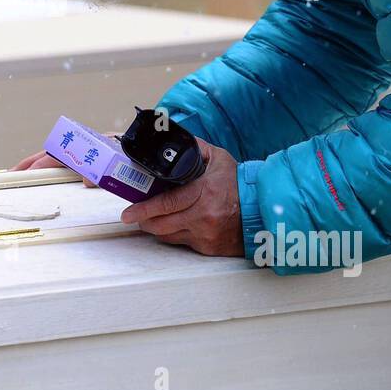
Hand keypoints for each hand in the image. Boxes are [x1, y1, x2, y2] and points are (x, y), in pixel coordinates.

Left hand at [120, 137, 242, 256]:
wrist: (261, 210)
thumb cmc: (238, 184)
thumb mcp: (218, 159)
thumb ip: (195, 148)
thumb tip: (173, 141)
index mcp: (203, 194)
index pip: (166, 204)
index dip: (144, 209)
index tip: (128, 212)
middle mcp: (203, 217)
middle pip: (161, 225)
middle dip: (143, 220)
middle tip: (134, 215)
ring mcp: (205, 235)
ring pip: (168, 236)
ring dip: (156, 228)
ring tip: (150, 219)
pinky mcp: (208, 248)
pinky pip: (182, 243)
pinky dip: (173, 235)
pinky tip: (172, 225)